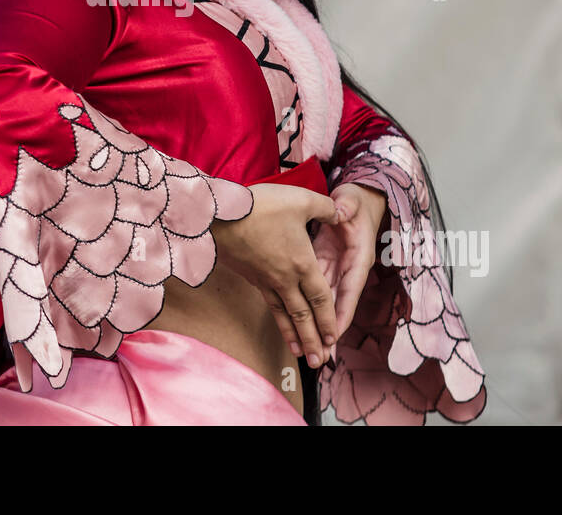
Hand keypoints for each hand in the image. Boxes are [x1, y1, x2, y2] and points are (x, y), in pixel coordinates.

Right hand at [210, 182, 338, 368]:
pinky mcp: (250, 276)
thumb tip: (343, 213)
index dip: (329, 319)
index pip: (320, 298)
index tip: (335, 338)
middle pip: (303, 316)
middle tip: (320, 361)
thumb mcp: (301, 200)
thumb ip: (327, 209)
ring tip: (303, 356)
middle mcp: (285, 278)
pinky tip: (280, 322)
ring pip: (285, 315)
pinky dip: (278, 319)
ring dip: (295, 337)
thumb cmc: (260, 207)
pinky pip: (269, 304)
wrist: (218, 214)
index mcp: (302, 264)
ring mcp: (265, 280)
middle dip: (313, 340)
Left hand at [311, 181, 386, 343]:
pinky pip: (313, 291)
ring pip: (323, 302)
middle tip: (319, 357)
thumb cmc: (355, 201)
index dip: (342, 311)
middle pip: (336, 304)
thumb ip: (345, 207)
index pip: (350, 289)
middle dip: (327, 331)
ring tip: (307, 352)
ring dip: (316, 326)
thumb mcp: (351, 201)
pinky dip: (306, 308)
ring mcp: (334, 269)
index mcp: (357, 257)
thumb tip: (341, 211)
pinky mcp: (322, 266)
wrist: (355, 199)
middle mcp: (347, 269)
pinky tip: (297, 328)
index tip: (333, 333)